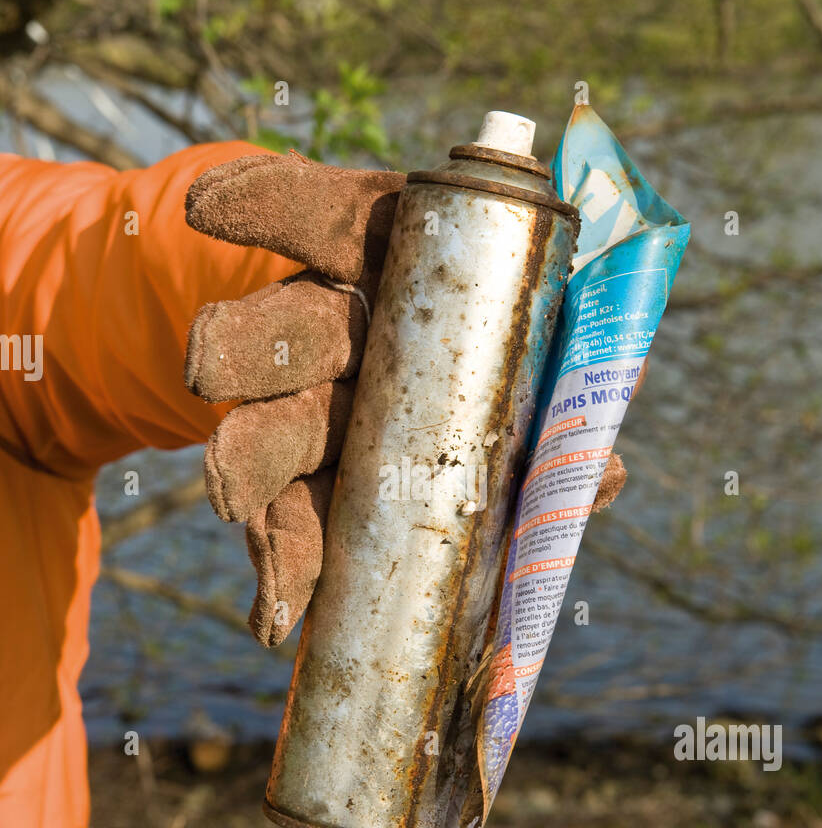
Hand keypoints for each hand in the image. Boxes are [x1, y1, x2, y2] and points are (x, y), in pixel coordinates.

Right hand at [183, 150, 628, 646]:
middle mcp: (343, 340)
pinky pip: (288, 535)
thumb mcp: (551, 352)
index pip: (323, 221)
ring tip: (231, 500)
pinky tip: (271, 620)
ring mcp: (318, 419)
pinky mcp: (309, 500)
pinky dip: (278, 579)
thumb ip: (571, 381)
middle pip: (292, 334)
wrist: (474, 428)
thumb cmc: (523, 362)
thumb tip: (610, 463)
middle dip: (250, 347)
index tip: (207, 207)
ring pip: (276, 428)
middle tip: (209, 363)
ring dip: (249, 460)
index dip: (269, 207)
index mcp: (390, 272)